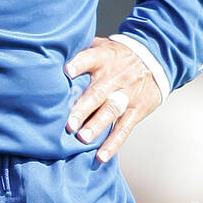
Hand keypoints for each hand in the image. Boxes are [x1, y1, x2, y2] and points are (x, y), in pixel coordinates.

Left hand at [65, 36, 160, 162]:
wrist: (155, 58)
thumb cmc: (116, 55)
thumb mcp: (101, 46)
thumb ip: (80, 51)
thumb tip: (48, 55)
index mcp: (103, 58)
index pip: (90, 59)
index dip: (79, 64)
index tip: (66, 72)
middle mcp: (115, 76)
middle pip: (98, 92)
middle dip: (83, 108)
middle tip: (68, 123)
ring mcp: (127, 94)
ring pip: (111, 110)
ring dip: (97, 125)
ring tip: (83, 138)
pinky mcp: (137, 109)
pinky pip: (124, 128)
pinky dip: (113, 143)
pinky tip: (101, 156)